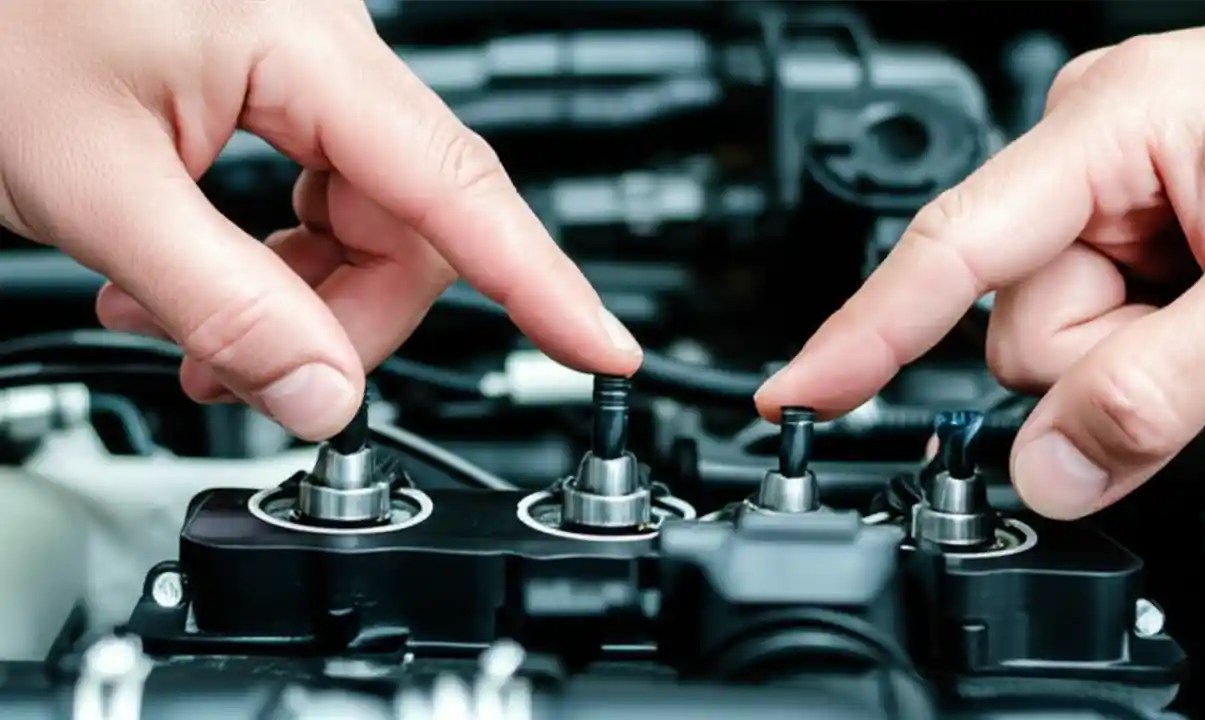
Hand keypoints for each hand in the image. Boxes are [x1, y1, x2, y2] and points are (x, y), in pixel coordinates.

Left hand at [0, 0, 641, 439]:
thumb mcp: (94, 183)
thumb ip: (221, 300)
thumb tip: (324, 393)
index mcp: (303, 44)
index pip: (461, 187)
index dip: (543, 283)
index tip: (604, 348)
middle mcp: (323, 44)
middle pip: (410, 225)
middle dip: (341, 321)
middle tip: (243, 374)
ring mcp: (300, 62)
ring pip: (363, 221)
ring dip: (295, 298)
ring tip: (187, 332)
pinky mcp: (270, 79)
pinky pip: (315, 194)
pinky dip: (269, 259)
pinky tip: (190, 277)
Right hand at [756, 16, 1204, 518]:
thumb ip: (1164, 382)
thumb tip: (1052, 469)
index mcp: (1109, 124)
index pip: (950, 248)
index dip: (864, 333)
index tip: (795, 393)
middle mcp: (1095, 153)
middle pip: (1018, 320)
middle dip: (1099, 362)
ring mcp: (1118, 194)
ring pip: (1059, 342)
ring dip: (1137, 361)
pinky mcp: (1145, 231)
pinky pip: (1102, 330)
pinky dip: (1152, 350)